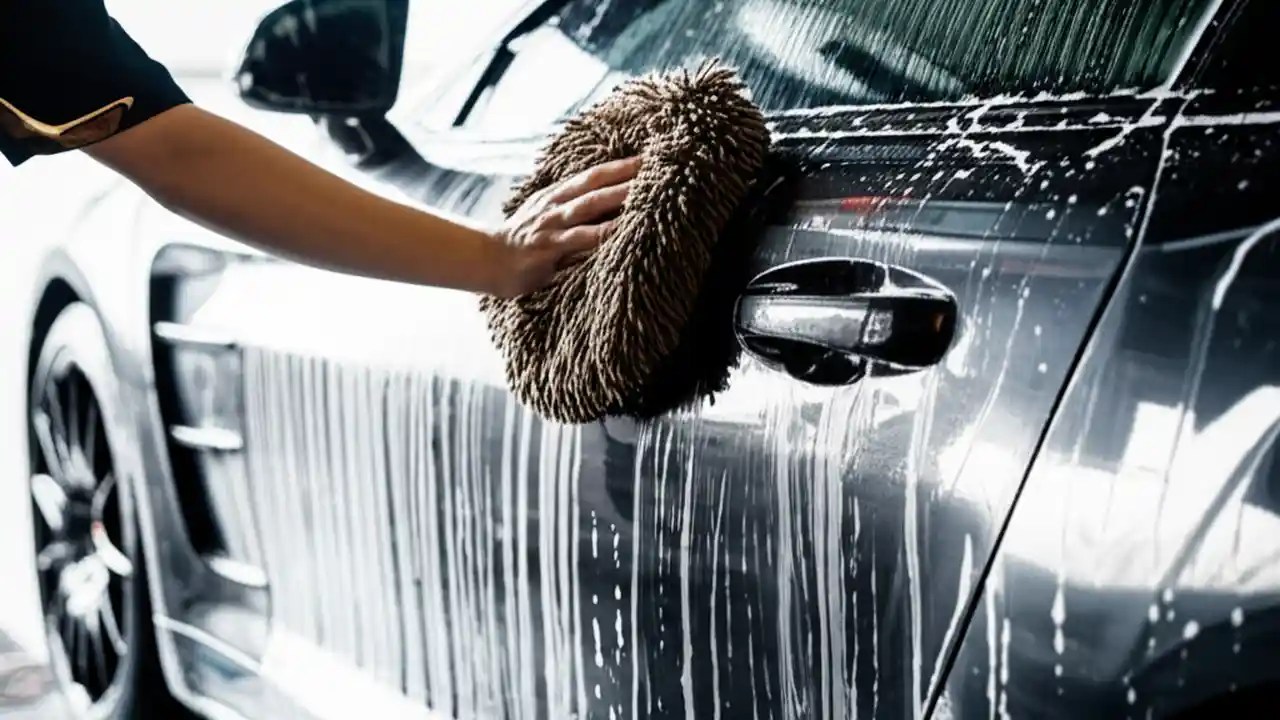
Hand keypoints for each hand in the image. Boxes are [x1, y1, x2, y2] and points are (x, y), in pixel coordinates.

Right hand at [487, 156, 639, 297]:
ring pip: (588, 207)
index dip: (620, 165)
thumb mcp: (546, 216)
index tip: (648, 157)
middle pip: (595, 185)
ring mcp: (550, 226)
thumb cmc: (523, 240)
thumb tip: (606, 201)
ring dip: (616, 198)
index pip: (593, 175)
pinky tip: (619, 235)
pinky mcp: (547, 250)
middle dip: (625, 175)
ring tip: (643, 194)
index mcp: (556, 195)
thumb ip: (572, 207)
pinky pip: (578, 241)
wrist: (487, 260)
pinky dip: (600, 237)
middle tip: (656, 167)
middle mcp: (555, 205)